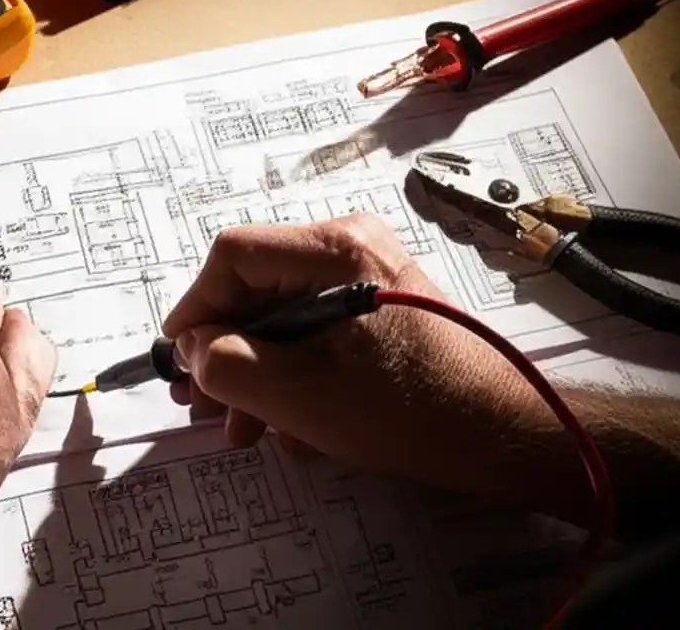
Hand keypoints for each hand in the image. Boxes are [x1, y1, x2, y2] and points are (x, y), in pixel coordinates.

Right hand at [163, 217, 573, 512]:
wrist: (499, 432)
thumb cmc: (407, 410)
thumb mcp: (297, 395)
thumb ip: (227, 366)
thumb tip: (195, 348)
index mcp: (333, 249)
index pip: (233, 257)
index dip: (196, 308)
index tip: (179, 358)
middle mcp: (351, 247)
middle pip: (257, 287)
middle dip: (226, 353)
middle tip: (205, 405)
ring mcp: (368, 276)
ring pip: (283, 315)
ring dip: (257, 372)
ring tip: (247, 429)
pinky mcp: (381, 306)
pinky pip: (316, 329)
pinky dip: (294, 372)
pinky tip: (292, 424)